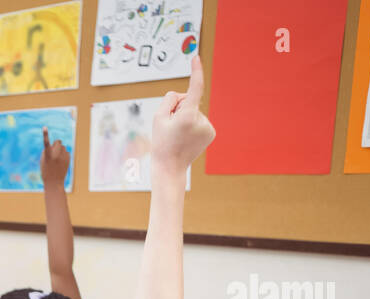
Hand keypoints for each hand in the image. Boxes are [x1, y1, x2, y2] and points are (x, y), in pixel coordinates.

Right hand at [40, 130, 68, 187]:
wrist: (54, 182)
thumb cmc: (46, 171)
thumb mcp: (43, 160)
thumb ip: (47, 151)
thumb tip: (54, 145)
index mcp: (48, 154)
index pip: (46, 142)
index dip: (45, 134)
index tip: (44, 127)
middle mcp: (56, 154)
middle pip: (58, 142)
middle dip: (56, 144)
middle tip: (54, 151)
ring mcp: (63, 156)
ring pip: (63, 147)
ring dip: (60, 150)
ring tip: (57, 160)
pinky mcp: (68, 158)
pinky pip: (66, 152)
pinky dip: (64, 155)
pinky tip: (61, 163)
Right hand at [151, 54, 214, 172]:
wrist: (170, 168)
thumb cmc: (162, 143)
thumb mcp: (157, 117)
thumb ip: (170, 98)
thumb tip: (185, 95)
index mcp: (188, 116)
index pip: (195, 88)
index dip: (196, 72)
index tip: (196, 58)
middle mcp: (201, 120)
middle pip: (189, 101)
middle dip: (179, 109)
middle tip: (171, 129)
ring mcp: (208, 127)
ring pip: (195, 111)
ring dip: (186, 119)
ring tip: (179, 136)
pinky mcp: (211, 133)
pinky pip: (200, 120)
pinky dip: (192, 125)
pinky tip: (187, 138)